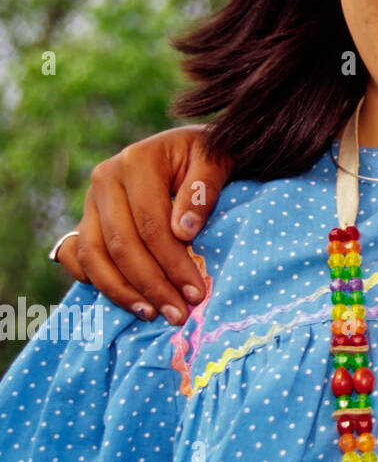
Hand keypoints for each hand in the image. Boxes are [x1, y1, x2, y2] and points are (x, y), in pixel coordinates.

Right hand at [57, 125, 232, 323]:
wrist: (190, 147)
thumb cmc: (208, 155)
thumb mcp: (216, 160)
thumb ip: (204, 189)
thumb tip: (184, 231)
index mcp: (136, 162)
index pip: (151, 225)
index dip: (173, 263)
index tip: (196, 293)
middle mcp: (105, 179)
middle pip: (122, 245)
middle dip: (151, 285)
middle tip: (178, 314)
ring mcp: (91, 200)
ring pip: (94, 255)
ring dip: (122, 291)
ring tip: (153, 314)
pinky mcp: (86, 217)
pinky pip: (77, 255)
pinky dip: (92, 279)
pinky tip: (121, 298)